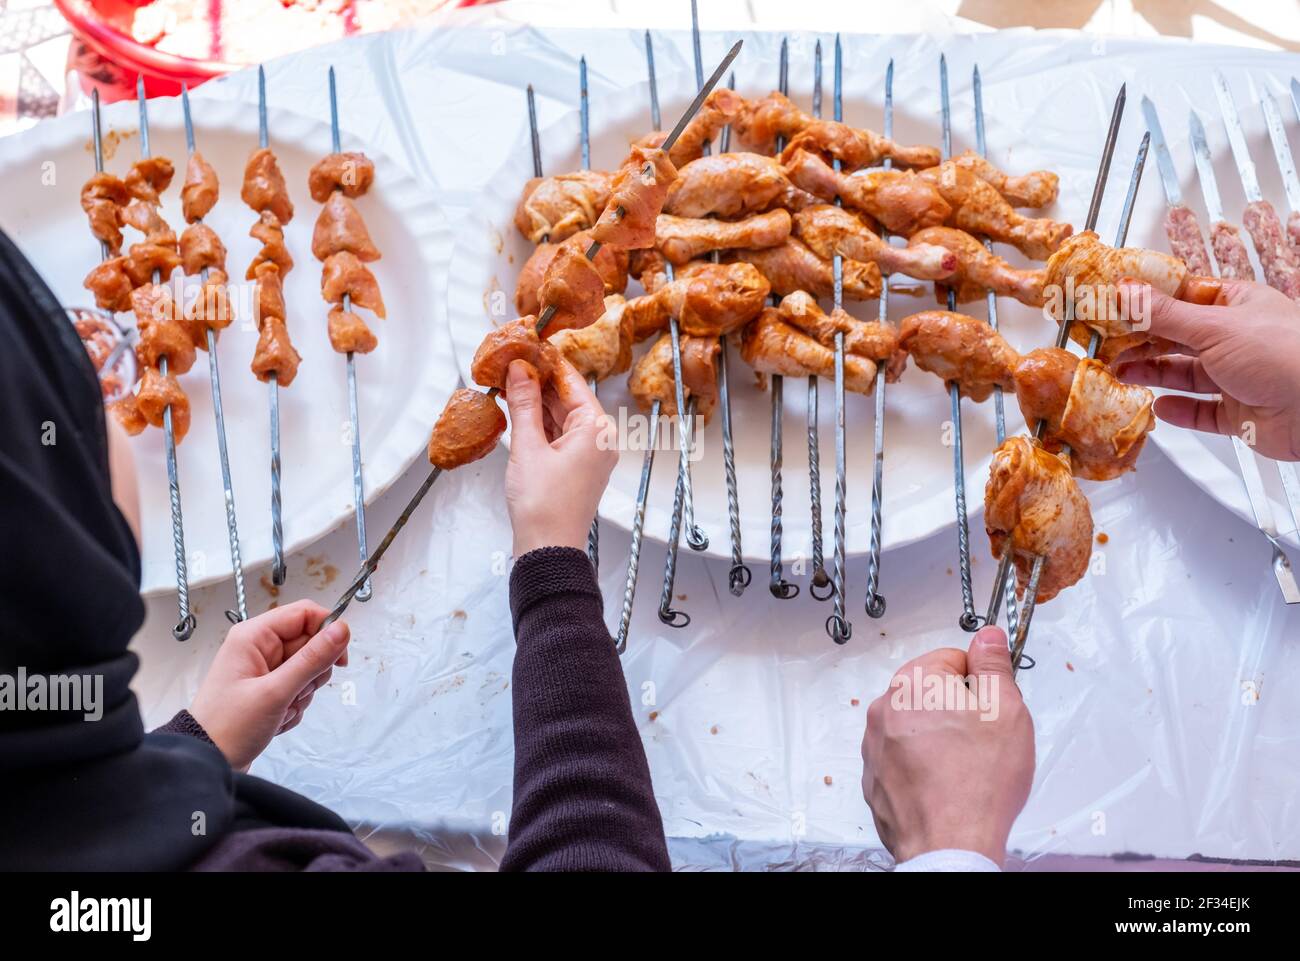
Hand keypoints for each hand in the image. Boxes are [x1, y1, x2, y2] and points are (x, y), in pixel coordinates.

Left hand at [189, 600, 349, 771]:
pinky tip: (277, 718)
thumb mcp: (275, 692)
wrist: (208, 762)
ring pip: (308, 668)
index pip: (305, 614)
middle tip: (295, 691)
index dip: (327, 631)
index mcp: (254, 636)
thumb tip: (342, 630)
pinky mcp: (269, 688)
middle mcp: (259, 647)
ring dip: (303, 693)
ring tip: (281, 708)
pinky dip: (295, 705)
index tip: (339, 657)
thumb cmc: (228, 727)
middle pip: (309, 643)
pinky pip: (299, 688)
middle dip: (312, 672)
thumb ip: (312, 659)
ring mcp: (265, 669)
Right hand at [504, 357, 617, 556]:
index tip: (527, 346)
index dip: (548, 362)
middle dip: (538, 381)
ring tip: (507, 382)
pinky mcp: (576, 468)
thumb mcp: (528, 447)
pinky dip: (539, 423)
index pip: (572, 382)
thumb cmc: (542, 505)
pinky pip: (559, 435)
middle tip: (509, 362)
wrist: (548, 551)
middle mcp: (600, 439)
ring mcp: (590, 455)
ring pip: (561, 416)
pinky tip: (517, 409)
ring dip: (536, 402)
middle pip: (568, 398)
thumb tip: (520, 370)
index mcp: (597, 430)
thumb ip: (524, 404)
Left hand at [861, 627, 1033, 866]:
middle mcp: (884, 709)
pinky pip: (902, 757)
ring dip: (938, 736)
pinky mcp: (874, 776)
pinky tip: (946, 782)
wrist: (950, 845)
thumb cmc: (977, 784)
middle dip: (957, 708)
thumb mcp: (1005, 711)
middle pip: (930, 691)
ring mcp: (874, 745)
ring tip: (965, 765)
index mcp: (913, 684)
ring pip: (915, 725)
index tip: (990, 700)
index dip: (977, 679)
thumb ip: (994, 666)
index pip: (951, 657)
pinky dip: (922, 764)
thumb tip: (988, 638)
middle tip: (982, 737)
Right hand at [1115, 280, 1299, 460]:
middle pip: (1179, 338)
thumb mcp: (1214, 326)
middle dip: (1143, 342)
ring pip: (1186, 374)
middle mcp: (1238, 339)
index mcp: (1238, 305)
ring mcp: (1239, 377)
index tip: (1114, 306)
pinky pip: (1201, 411)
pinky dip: (1179, 410)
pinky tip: (1160, 407)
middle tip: (1108, 346)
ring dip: (1153, 374)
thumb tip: (1125, 291)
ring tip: (1122, 374)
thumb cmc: (1282, 355)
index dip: (1148, 302)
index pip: (1184, 298)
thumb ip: (1164, 314)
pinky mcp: (1240, 413)